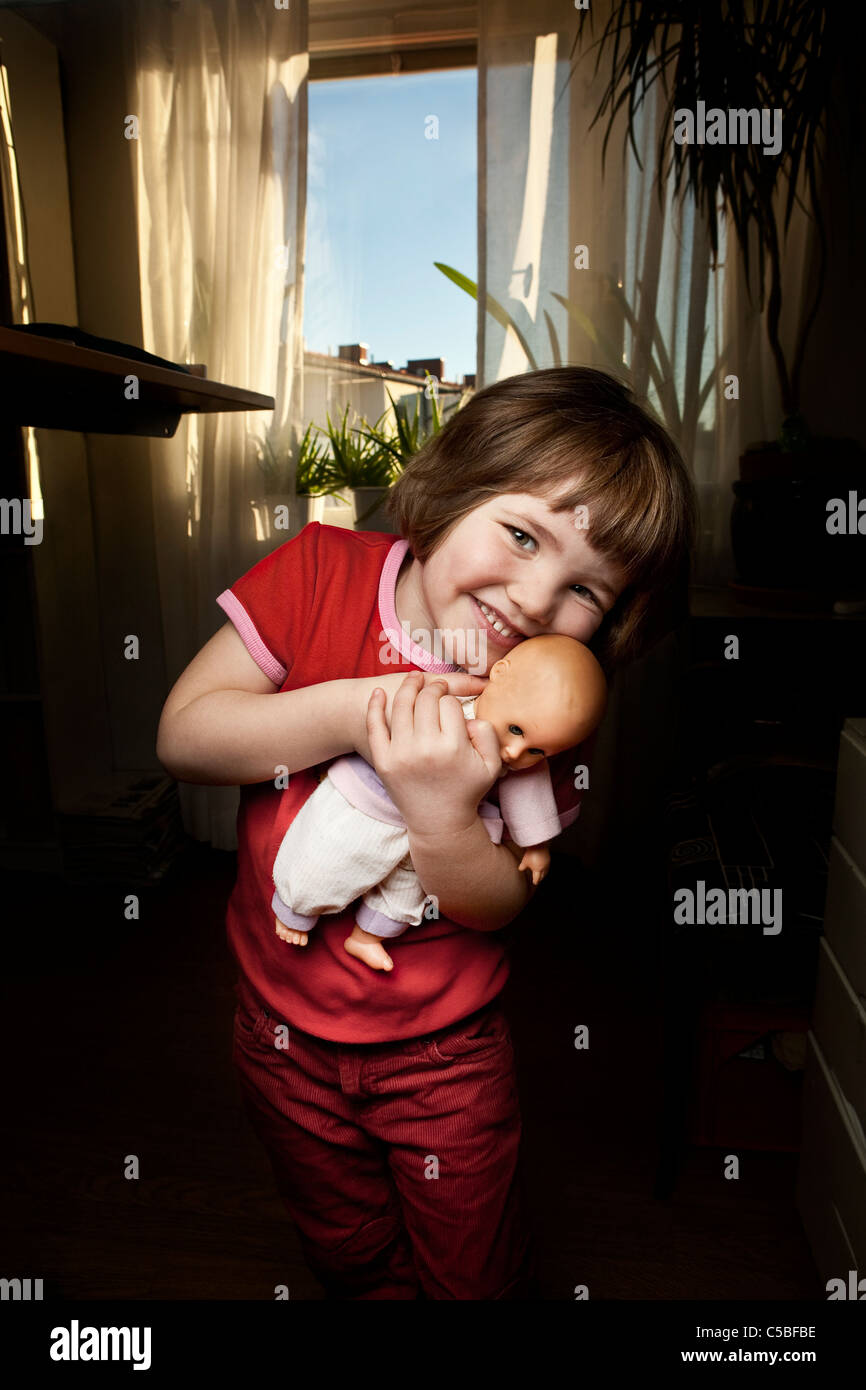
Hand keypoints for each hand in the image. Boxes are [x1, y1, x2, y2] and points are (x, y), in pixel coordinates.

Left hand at [366, 671, 501, 834]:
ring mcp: (401, 754)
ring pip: (401, 705)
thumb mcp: (492, 765)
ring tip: (413, 679)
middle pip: (426, 700)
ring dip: (408, 687)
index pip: (449, 704)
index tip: (451, 703)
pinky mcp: (383, 761)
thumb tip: (468, 714)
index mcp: (453, 747)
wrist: (439, 822)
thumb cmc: (467, 791)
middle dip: (433, 687)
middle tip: (436, 686)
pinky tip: (379, 692)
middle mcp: (425, 748)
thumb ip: (488, 734)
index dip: (452, 699)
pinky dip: (374, 706)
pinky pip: (374, 726)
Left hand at [517, 844, 550, 885]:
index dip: (535, 881)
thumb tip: (520, 869)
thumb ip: (522, 866)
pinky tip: (543, 867)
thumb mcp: (525, 861)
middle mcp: (543, 868)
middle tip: (538, 880)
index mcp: (538, 870)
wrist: (538, 845)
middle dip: (540, 878)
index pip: (537, 878)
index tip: (534, 883)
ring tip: (541, 875)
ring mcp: (547, 864)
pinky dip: (545, 869)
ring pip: (546, 872)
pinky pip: (547, 867)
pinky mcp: (548, 859)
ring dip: (543, 874)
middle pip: (542, 876)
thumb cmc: (531, 853)